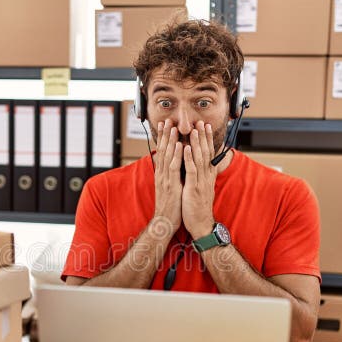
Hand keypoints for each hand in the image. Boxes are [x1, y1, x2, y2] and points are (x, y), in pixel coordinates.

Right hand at [152, 119, 182, 235]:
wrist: (165, 222)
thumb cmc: (170, 206)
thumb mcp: (169, 188)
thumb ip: (170, 176)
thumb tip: (173, 166)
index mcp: (163, 174)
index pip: (163, 152)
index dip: (164, 138)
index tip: (165, 125)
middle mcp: (162, 174)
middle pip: (163, 150)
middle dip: (165, 134)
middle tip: (167, 120)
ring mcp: (166, 179)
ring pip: (168, 156)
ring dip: (170, 140)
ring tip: (173, 127)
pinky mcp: (171, 185)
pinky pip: (174, 167)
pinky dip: (177, 155)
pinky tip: (179, 145)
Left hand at [182, 121, 216, 238]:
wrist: (200, 223)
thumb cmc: (197, 206)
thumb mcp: (200, 187)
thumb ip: (200, 175)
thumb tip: (198, 164)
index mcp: (206, 175)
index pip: (207, 153)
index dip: (206, 139)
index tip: (205, 126)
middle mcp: (205, 176)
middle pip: (205, 152)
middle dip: (202, 136)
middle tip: (201, 121)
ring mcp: (200, 181)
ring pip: (199, 158)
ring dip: (196, 142)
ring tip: (193, 129)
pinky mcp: (194, 188)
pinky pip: (192, 170)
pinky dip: (189, 157)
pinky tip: (187, 147)